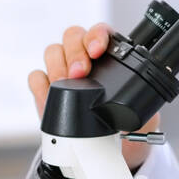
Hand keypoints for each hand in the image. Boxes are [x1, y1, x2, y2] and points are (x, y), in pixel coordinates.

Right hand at [28, 23, 161, 169]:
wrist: (105, 145)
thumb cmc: (124, 123)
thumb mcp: (141, 114)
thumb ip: (140, 104)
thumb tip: (138, 102)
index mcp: (109, 55)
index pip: (100, 32)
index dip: (97, 36)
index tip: (97, 50)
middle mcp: (84, 57)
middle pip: (73, 36)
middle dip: (75, 52)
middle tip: (79, 73)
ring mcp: (63, 70)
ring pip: (53, 51)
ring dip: (57, 66)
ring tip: (64, 84)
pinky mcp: (46, 88)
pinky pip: (37, 76)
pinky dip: (41, 85)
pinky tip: (50, 96)